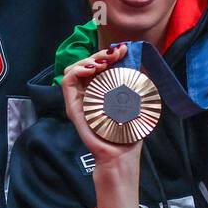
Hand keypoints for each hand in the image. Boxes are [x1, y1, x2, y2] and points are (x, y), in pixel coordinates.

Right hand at [60, 44, 145, 207]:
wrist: (120, 158)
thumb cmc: (129, 135)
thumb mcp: (138, 105)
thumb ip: (136, 86)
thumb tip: (140, 63)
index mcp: (103, 92)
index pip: (100, 66)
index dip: (109, 54)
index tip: (123, 50)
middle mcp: (89, 94)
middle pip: (86, 64)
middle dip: (100, 54)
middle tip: (114, 54)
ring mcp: (79, 101)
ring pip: (74, 70)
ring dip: (87, 60)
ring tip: (102, 62)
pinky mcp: (73, 108)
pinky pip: (67, 83)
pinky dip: (76, 70)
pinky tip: (91, 69)